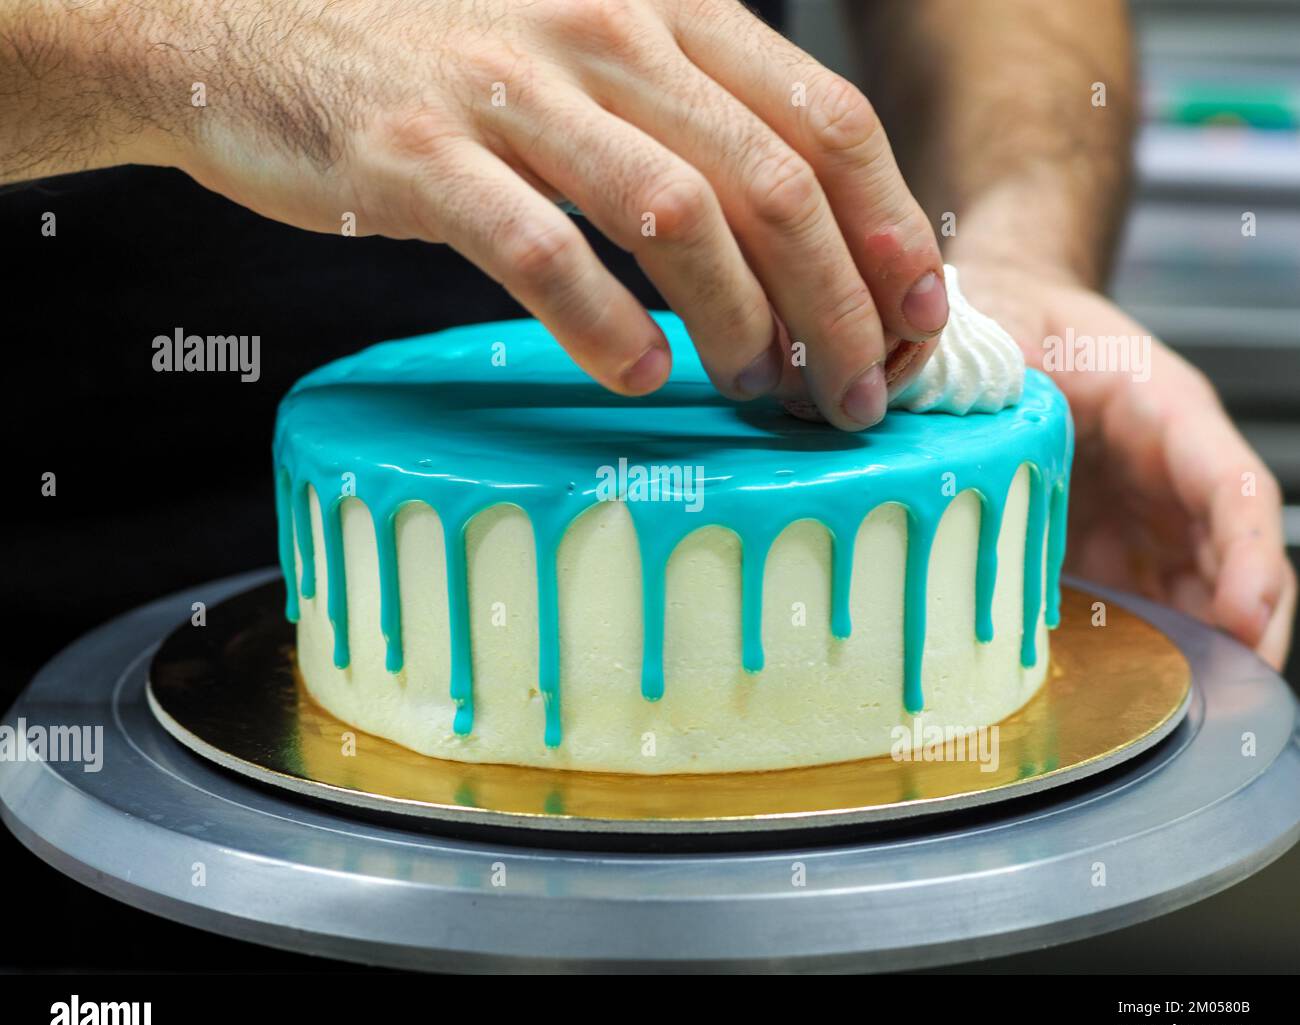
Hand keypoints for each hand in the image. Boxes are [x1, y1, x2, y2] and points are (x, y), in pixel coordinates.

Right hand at [98, 0, 948, 425]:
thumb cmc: (441, 67)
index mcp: (662, 8)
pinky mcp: (419, 154)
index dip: (891, 228)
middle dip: (840, 303)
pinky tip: (638, 376)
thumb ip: (687, 129)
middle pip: (773, 179)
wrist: (248, 32)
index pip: (824, 119)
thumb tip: (796, 255)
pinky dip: (605, 325)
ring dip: (743, 324)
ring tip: (764, 393)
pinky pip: (543, 249)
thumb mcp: (584, 63)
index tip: (922, 321)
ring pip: (677, 215)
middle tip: (857, 393)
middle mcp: (602, 30)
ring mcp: (508, 88)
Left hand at [957, 260, 1294, 668]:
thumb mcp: (1002, 336)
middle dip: (1240, 632)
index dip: (1249, 558)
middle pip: (1233, 561)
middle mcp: (1171, 472)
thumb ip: (981, 380)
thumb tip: (911, 411)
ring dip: (1194, 653)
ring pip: (1197, 595)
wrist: (1013, 319)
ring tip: (1166, 708)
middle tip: (1224, 700)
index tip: (1245, 617)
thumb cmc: (1021, 318)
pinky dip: (1141, 650)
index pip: (1231, 488)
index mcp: (1163, 410)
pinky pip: (1143, 607)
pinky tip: (1114, 687)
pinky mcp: (1112, 548)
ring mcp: (1147, 517)